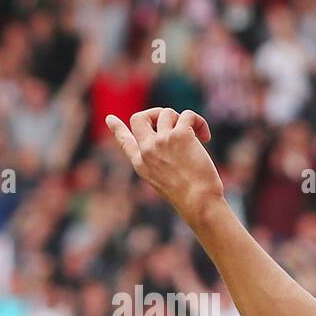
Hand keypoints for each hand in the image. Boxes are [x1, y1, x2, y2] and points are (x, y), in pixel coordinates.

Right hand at [106, 108, 223, 220]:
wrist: (199, 202)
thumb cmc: (190, 197)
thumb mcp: (165, 183)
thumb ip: (160, 165)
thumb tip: (167, 149)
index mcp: (141, 164)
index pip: (124, 142)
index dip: (117, 129)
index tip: (110, 119)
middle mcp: (148, 149)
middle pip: (139, 118)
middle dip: (155, 114)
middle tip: (174, 122)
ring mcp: (162, 140)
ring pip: (167, 113)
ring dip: (182, 120)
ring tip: (197, 136)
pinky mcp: (181, 135)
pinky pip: (188, 115)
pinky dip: (199, 121)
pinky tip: (205, 137)